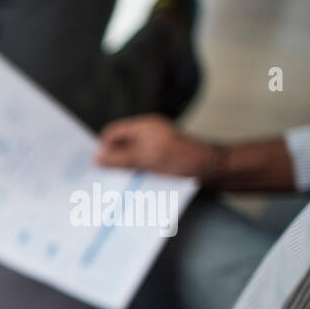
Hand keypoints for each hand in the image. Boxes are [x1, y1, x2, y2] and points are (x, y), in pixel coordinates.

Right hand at [95, 114, 214, 177]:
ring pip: (129, 154)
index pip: (112, 132)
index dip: (104, 148)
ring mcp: (155, 144)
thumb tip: (97, 158)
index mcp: (144, 126)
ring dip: (125, 167)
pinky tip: (136, 182)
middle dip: (113, 159)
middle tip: (109, 176)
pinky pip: (140, 161)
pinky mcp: (161, 156)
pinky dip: (136, 171)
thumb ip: (120, 158)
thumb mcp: (146, 159)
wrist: (212, 170)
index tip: (101, 166)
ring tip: (123, 181)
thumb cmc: (182, 161)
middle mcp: (148, 132)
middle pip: (119, 143)